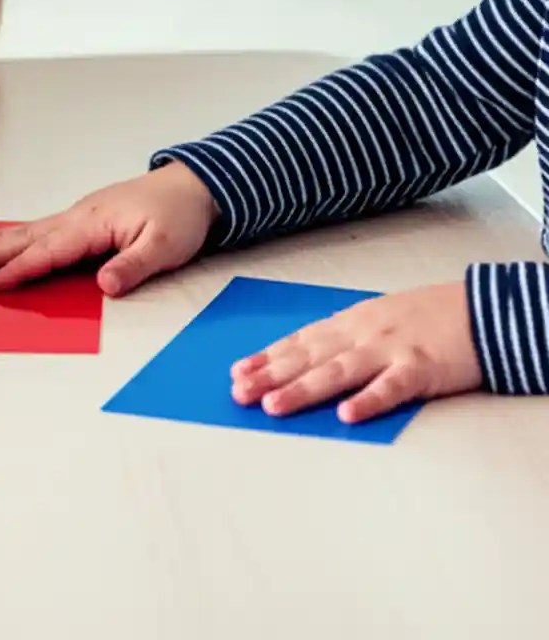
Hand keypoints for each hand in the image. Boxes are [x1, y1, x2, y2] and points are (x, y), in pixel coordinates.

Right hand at [0, 162, 218, 293]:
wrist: (195, 186)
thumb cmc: (181, 215)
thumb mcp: (166, 245)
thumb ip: (133, 265)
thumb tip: (105, 285)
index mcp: (93, 223)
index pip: (50, 250)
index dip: (21, 268)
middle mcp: (78, 217)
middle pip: (25, 238)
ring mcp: (77, 216)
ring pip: (26, 231)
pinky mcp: (81, 220)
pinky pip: (37, 230)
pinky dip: (11, 237)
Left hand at [230, 283, 481, 422]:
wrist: (485, 309)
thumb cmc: (428, 316)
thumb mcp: (377, 318)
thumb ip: (342, 336)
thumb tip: (304, 351)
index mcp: (351, 323)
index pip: (300, 341)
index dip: (267, 357)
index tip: (237, 372)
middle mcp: (363, 334)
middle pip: (309, 357)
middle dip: (271, 376)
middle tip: (239, 394)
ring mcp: (391, 350)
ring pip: (340, 372)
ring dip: (304, 389)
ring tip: (274, 405)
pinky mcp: (422, 368)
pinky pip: (393, 387)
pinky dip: (370, 400)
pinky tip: (347, 414)